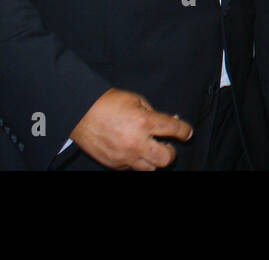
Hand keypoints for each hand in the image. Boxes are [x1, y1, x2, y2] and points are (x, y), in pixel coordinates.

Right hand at [69, 88, 192, 169]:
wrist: (81, 113)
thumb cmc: (108, 103)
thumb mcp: (136, 100)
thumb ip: (154, 113)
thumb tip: (169, 123)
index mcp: (145, 122)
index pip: (175, 130)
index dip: (185, 131)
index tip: (187, 133)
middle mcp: (137, 142)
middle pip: (166, 158)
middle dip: (171, 152)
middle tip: (167, 145)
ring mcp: (124, 156)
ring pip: (150, 168)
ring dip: (154, 160)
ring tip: (151, 150)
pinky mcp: (113, 164)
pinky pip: (132, 169)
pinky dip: (137, 162)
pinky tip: (134, 152)